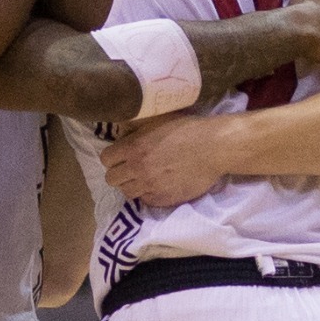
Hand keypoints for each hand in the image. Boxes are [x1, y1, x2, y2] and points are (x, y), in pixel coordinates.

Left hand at [101, 115, 224, 207]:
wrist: (214, 147)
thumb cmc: (188, 129)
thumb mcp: (158, 119)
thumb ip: (135, 128)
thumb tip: (119, 131)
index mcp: (134, 147)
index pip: (105, 159)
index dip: (112, 158)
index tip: (120, 157)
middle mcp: (138, 168)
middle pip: (111, 179)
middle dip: (119, 173)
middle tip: (130, 169)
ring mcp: (150, 186)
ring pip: (126, 192)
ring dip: (132, 185)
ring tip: (143, 178)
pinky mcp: (163, 199)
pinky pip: (145, 200)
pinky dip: (148, 194)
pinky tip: (157, 185)